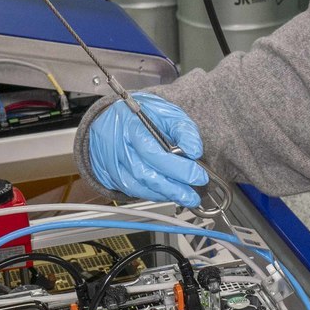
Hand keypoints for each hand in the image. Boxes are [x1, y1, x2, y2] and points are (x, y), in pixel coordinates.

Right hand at [85, 93, 207, 208]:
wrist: (115, 117)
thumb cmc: (143, 114)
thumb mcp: (167, 112)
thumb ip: (183, 130)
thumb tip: (194, 151)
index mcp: (131, 125)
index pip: (153, 151)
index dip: (177, 167)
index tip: (198, 175)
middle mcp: (117, 144)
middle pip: (144, 173)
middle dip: (173, 187)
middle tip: (193, 195)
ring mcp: (112, 161)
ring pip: (138, 185)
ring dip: (164, 194)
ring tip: (185, 197)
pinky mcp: (111, 174)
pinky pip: (132, 190)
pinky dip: (153, 194)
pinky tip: (167, 193)